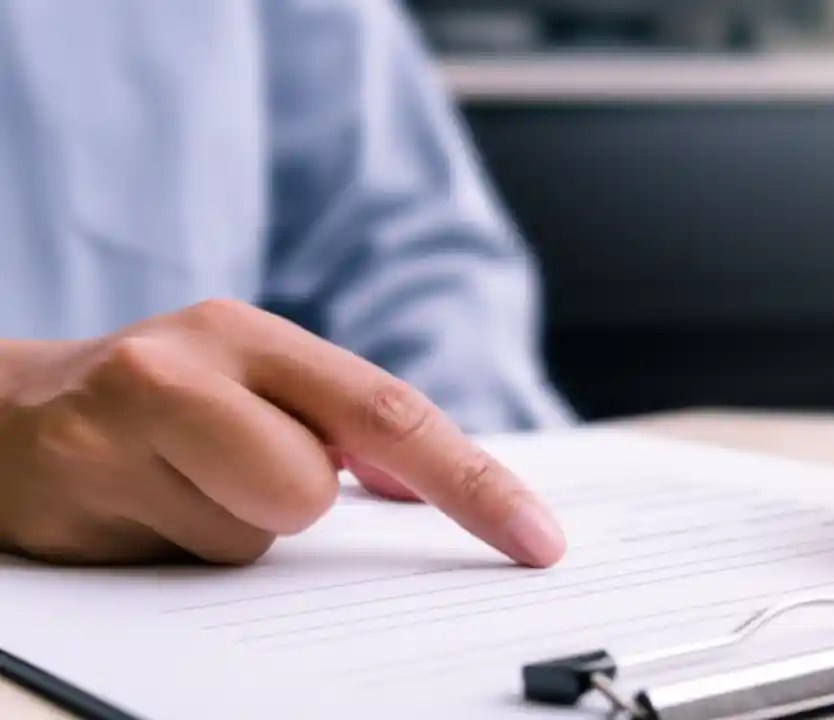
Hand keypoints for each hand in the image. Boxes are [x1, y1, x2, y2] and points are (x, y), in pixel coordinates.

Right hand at [0, 300, 564, 566]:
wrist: (7, 418)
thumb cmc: (159, 413)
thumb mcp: (253, 394)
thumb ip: (340, 430)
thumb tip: (425, 484)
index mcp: (257, 335)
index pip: (393, 413)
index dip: (473, 484)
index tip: (536, 540)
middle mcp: (192, 359)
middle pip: (311, 489)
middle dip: (285, 505)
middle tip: (228, 475)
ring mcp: (125, 415)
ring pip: (248, 536)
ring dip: (226, 532)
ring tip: (173, 492)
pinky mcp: (73, 471)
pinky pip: (183, 561)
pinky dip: (174, 549)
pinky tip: (135, 509)